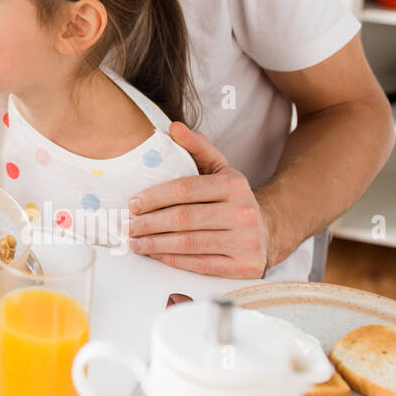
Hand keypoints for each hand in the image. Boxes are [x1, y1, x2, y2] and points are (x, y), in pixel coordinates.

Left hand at [125, 122, 270, 278]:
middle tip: (128, 225)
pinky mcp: (243, 266)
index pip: (184, 189)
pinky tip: (156, 255)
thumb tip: (174, 128)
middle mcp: (243, 212)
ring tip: (135, 242)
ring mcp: (245, 241)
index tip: (133, 203)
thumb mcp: (219, 168)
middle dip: (149, 223)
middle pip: (184, 218)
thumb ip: (197, 147)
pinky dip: (172, 260)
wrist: (266, 230)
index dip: (154, 197)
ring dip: (155, 244)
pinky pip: (200, 264)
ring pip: (189, 243)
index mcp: (234, 185)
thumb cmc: (231, 198)